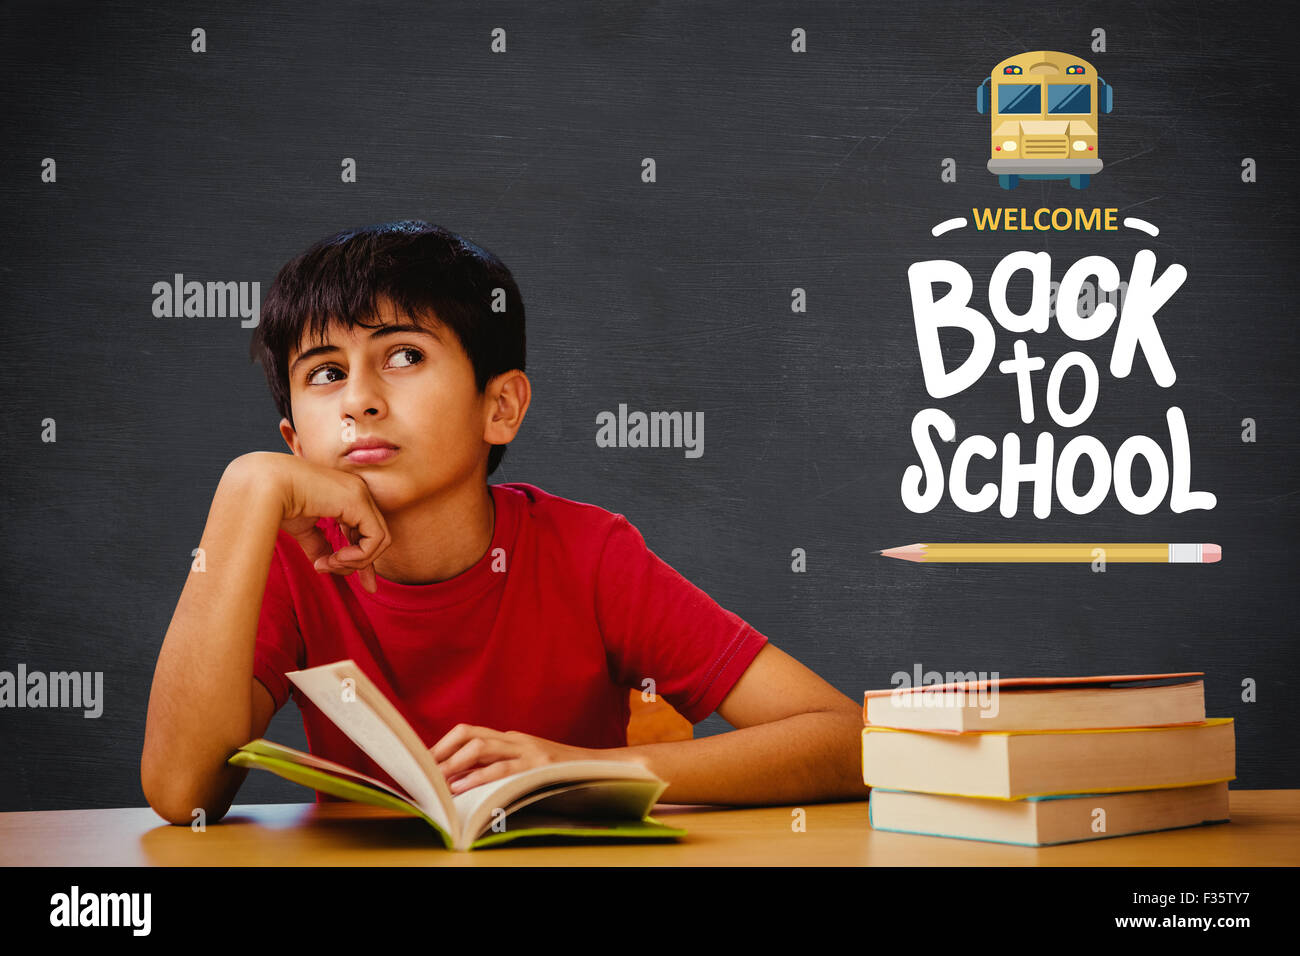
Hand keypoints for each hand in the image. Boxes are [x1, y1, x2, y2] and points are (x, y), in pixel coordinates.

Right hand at [227, 451, 391, 592]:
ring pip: (381, 540)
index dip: (364, 558)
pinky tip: (335, 558)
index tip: (365, 584)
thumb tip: (327, 565)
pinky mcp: (358, 500)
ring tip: (328, 563)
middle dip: (362, 563)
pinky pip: (375, 538)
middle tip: (329, 569)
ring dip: (356, 561)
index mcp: (347, 496)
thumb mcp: (304, 529)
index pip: (369, 531)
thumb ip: (319, 546)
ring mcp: (361, 494)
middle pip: (378, 537)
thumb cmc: (277, 503)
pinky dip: (359, 556)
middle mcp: (359, 492)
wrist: (263, 486)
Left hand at [430, 723, 594, 793]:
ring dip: (454, 764)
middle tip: (424, 772)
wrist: (600, 769)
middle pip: (469, 734)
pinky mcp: (537, 765)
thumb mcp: (527, 767)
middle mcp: (515, 740)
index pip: (468, 732)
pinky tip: (461, 788)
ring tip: (437, 781)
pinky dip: (477, 778)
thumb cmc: (560, 774)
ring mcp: (527, 750)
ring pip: (481, 747)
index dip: (443, 745)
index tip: (424, 763)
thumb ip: (500, 768)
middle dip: (442, 752)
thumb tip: (464, 782)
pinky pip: (501, 769)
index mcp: (510, 739)